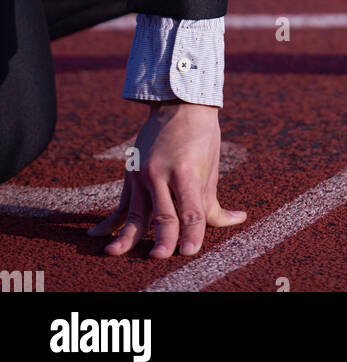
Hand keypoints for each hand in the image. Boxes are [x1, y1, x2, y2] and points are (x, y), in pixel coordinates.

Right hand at [87, 101, 245, 258]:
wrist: (179, 104)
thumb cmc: (202, 136)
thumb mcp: (211, 167)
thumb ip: (213, 201)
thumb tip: (235, 221)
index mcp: (186, 171)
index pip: (190, 210)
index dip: (192, 233)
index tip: (190, 252)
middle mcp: (161, 173)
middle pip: (163, 214)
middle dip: (163, 239)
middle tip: (161, 257)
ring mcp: (142, 174)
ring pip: (135, 212)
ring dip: (128, 236)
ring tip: (118, 254)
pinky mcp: (131, 175)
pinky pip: (120, 203)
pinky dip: (107, 221)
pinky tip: (97, 237)